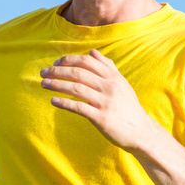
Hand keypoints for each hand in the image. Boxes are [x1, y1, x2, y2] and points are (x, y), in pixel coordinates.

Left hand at [39, 48, 156, 151]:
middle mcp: (109, 86)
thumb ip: (108, 67)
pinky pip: (79, 107)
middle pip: (78, 73)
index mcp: (113, 77)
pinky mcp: (101, 118)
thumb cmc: (129, 108)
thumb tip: (93, 52)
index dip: (69, 60)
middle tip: (43, 72)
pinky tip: (53, 100)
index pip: (87, 61)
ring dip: (56, 84)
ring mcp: (105, 102)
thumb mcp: (122, 84)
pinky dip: (64, 103)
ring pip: (76, 88)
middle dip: (57, 71)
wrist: (142, 132)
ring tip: (43, 84)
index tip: (56, 63)